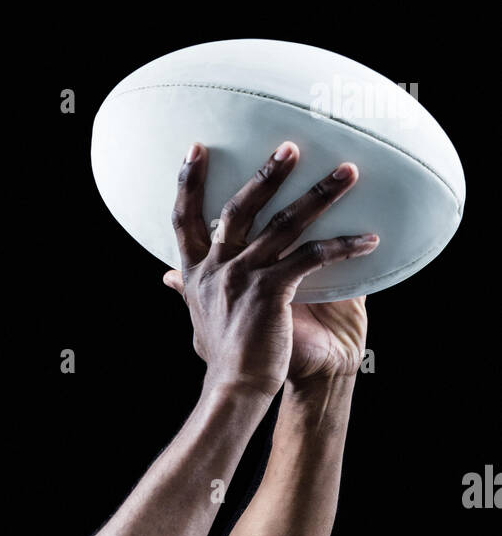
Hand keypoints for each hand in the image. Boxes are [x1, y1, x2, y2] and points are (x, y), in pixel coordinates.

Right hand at [164, 141, 378, 396]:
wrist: (235, 389)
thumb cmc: (222, 361)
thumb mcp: (196, 321)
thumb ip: (185, 292)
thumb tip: (166, 278)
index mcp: (196, 274)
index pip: (184, 220)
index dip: (189, 182)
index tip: (196, 147)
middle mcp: (217, 270)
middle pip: (239, 209)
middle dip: (266, 174)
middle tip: (290, 145)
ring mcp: (243, 278)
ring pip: (283, 225)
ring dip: (319, 195)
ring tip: (347, 172)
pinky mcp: (271, 292)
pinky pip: (312, 258)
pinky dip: (343, 247)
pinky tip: (370, 240)